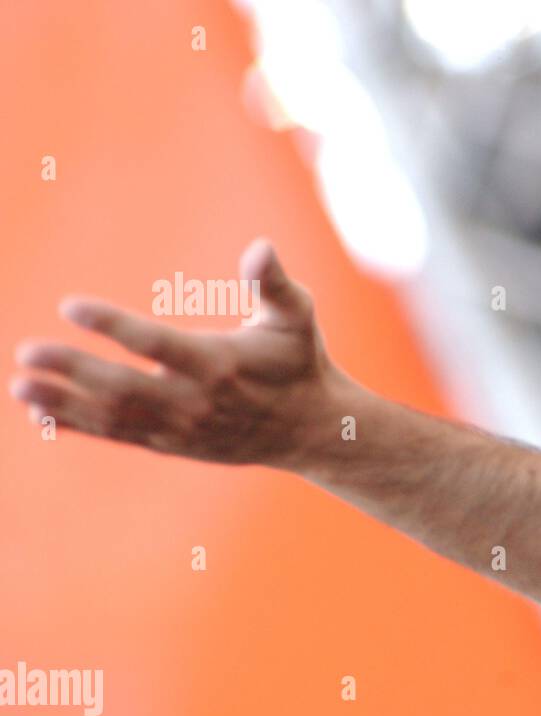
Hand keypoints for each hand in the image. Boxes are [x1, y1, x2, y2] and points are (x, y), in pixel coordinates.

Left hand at [10, 239, 344, 468]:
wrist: (311, 429)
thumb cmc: (299, 361)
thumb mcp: (297, 316)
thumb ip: (273, 282)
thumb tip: (260, 247)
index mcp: (222, 364)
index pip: (159, 345)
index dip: (114, 326)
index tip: (71, 306)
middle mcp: (198, 401)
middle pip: (126, 387)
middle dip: (73, 370)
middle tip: (26, 351)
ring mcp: (182, 427)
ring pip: (115, 417)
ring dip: (64, 402)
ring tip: (19, 386)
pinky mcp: (173, 443)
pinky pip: (120, 435)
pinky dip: (80, 425)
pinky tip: (41, 413)